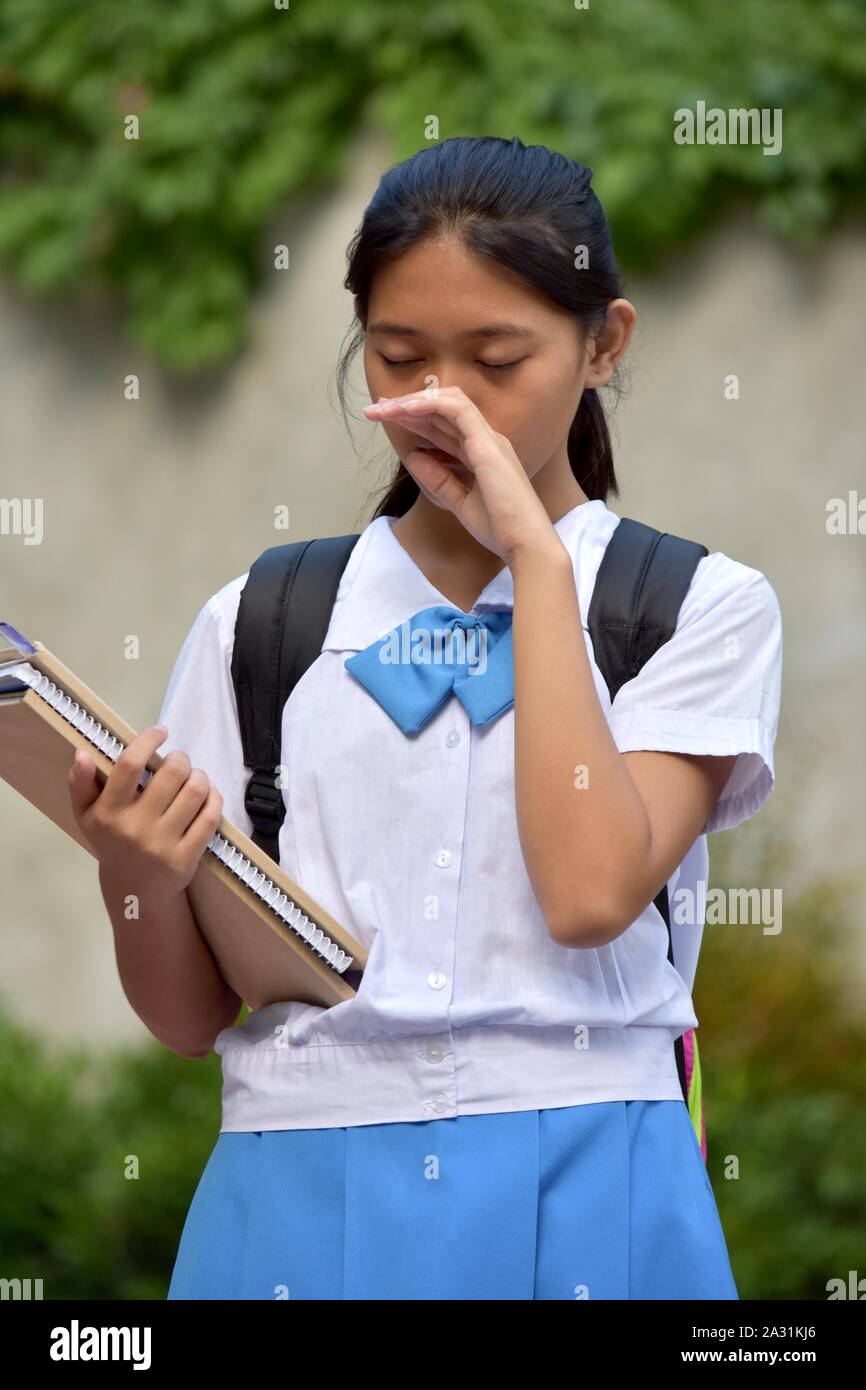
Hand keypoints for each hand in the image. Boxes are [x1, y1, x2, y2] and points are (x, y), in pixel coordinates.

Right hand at [68, 725, 223, 904]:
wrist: (134, 891)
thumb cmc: (112, 843)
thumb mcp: (87, 816)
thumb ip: (80, 784)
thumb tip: (82, 753)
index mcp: (109, 813)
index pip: (129, 765)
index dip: (148, 741)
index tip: (160, 732)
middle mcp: (135, 828)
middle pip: (171, 774)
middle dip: (181, 759)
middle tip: (179, 762)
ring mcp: (163, 844)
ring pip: (195, 791)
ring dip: (199, 776)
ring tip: (194, 777)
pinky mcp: (186, 857)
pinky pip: (210, 816)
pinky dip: (213, 798)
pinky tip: (207, 794)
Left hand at [364, 386, 558, 566]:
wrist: (526, 545)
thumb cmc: (501, 529)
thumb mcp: (459, 503)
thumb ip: (438, 480)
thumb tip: (413, 457)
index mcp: (482, 453)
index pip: (443, 426)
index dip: (413, 419)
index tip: (385, 419)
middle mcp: (487, 440)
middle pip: (441, 410)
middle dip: (405, 406)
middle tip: (374, 410)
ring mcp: (490, 439)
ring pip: (448, 402)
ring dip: (413, 402)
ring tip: (384, 409)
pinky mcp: (488, 444)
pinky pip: (458, 410)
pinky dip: (431, 404)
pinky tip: (407, 409)